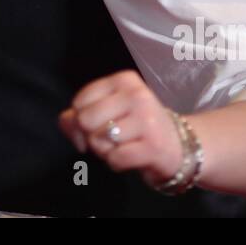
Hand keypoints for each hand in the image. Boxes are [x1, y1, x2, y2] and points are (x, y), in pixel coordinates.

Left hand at [57, 69, 184, 188]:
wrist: (178, 146)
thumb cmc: (136, 127)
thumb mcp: (108, 112)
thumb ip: (77, 115)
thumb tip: (66, 121)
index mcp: (124, 80)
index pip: (80, 101)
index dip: (79, 120)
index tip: (97, 126)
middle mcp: (137, 95)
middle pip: (86, 120)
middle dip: (92, 136)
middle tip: (111, 138)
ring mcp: (147, 120)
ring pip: (99, 141)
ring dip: (105, 151)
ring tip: (123, 146)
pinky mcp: (153, 146)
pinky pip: (114, 159)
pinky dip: (116, 164)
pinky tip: (130, 157)